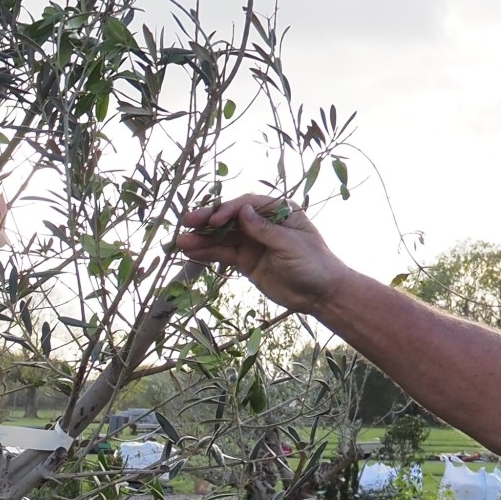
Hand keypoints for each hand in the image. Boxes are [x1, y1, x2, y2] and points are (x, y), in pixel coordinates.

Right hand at [173, 195, 349, 316]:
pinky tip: (190, 253)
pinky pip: (224, 255)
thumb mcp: (291, 244)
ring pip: (223, 237)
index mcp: (279, 212)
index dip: (228, 210)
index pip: (247, 205)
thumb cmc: (314, 263)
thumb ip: (264, 229)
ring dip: (203, 239)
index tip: (214, 219)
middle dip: (209, 220)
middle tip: (187, 221)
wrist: (320, 294)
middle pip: (231, 218)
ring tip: (180, 241)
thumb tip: (241, 210)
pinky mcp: (246, 261)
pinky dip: (208, 254)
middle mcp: (262, 224)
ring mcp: (252, 243)